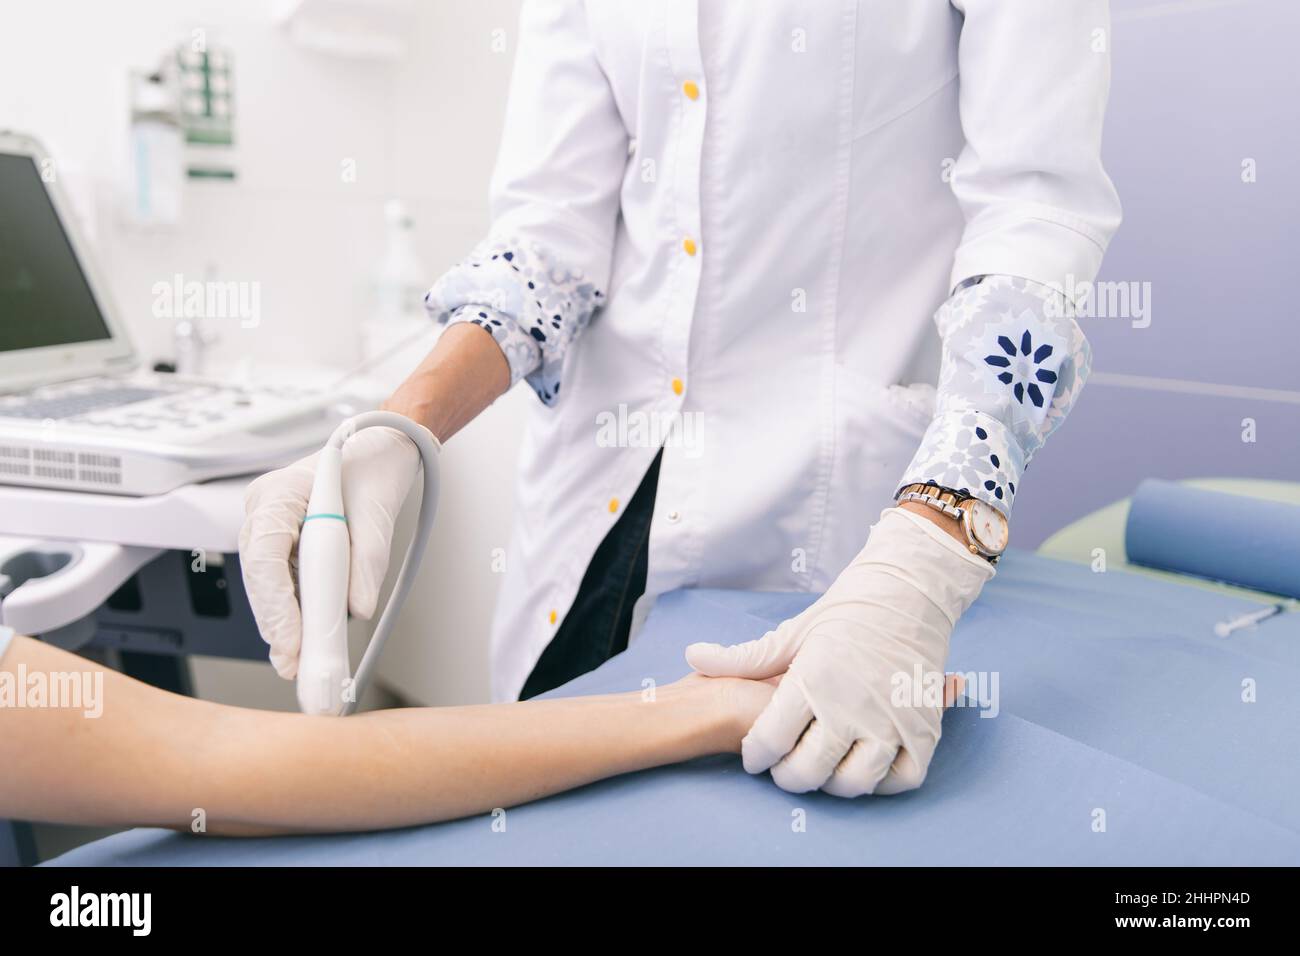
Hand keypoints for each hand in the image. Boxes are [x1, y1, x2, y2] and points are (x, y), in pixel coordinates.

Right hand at [238, 426, 421, 678]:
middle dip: (277, 625)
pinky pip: (282, 579)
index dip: (276, 606)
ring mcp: (270, 524)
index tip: (292, 642)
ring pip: (267, 583)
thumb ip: (367, 561)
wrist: (384, 445)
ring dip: (283, 623)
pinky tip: (303, 638)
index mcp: (280, 492)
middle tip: (295, 666)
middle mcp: (265, 509)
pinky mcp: (284, 539)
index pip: (265, 557)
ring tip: (299, 662)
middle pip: (259, 577)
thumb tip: (357, 609)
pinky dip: (293, 609)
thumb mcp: (379, 512)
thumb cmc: (376, 465)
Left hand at [685, 507, 993, 795]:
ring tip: (823, 767)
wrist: (908, 594)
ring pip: (854, 782)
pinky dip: (882, 781)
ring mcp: (891, 720)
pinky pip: (902, 778)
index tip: (756, 754)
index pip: (769, 741)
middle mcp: (851, 705)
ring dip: (833, 783)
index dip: (756, 755)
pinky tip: (864, 765)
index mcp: (812, 680)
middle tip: (784, 767)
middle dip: (788, 776)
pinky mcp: (923, 728)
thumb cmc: (845, 613)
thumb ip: (744, 657)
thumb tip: (693, 656)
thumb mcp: (792, 632)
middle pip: (808, 771)